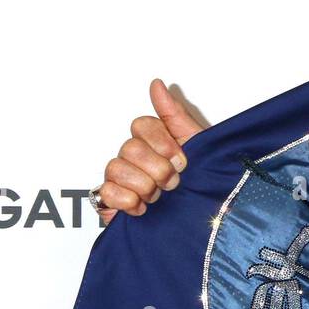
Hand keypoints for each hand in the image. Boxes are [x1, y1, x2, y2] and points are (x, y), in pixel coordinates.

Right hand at [94, 79, 206, 223]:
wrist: (202, 223)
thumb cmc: (201, 182)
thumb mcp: (197, 145)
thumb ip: (175, 115)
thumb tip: (157, 84)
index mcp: (153, 140)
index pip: (142, 124)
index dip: (163, 144)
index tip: (183, 161)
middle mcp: (133, 156)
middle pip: (130, 147)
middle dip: (158, 169)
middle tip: (174, 183)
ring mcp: (119, 177)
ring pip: (117, 169)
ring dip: (146, 187)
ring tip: (160, 197)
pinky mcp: (110, 201)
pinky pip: (106, 192)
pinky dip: (129, 202)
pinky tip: (144, 208)